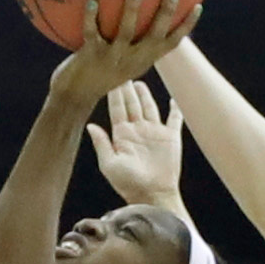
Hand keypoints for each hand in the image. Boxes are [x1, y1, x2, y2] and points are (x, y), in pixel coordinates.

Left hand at [52, 0, 200, 106]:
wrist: (74, 97)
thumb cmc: (98, 73)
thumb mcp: (122, 62)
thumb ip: (133, 43)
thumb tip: (139, 14)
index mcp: (143, 60)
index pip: (171, 43)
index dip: (186, 26)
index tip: (197, 5)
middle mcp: (132, 59)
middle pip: (155, 35)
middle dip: (166, 13)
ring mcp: (112, 58)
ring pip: (126, 32)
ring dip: (132, 10)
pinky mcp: (91, 56)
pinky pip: (92, 33)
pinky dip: (90, 17)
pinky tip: (91, 1)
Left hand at [85, 79, 186, 210]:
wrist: (153, 195)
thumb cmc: (129, 184)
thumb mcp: (110, 165)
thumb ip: (101, 144)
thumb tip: (90, 125)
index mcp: (122, 135)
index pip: (117, 108)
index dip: (114, 92)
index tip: (109, 75)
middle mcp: (138, 130)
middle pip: (132, 103)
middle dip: (127, 88)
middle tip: (123, 68)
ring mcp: (155, 132)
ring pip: (149, 107)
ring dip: (144, 95)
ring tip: (138, 82)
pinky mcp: (171, 137)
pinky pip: (174, 119)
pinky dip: (175, 109)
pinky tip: (173, 100)